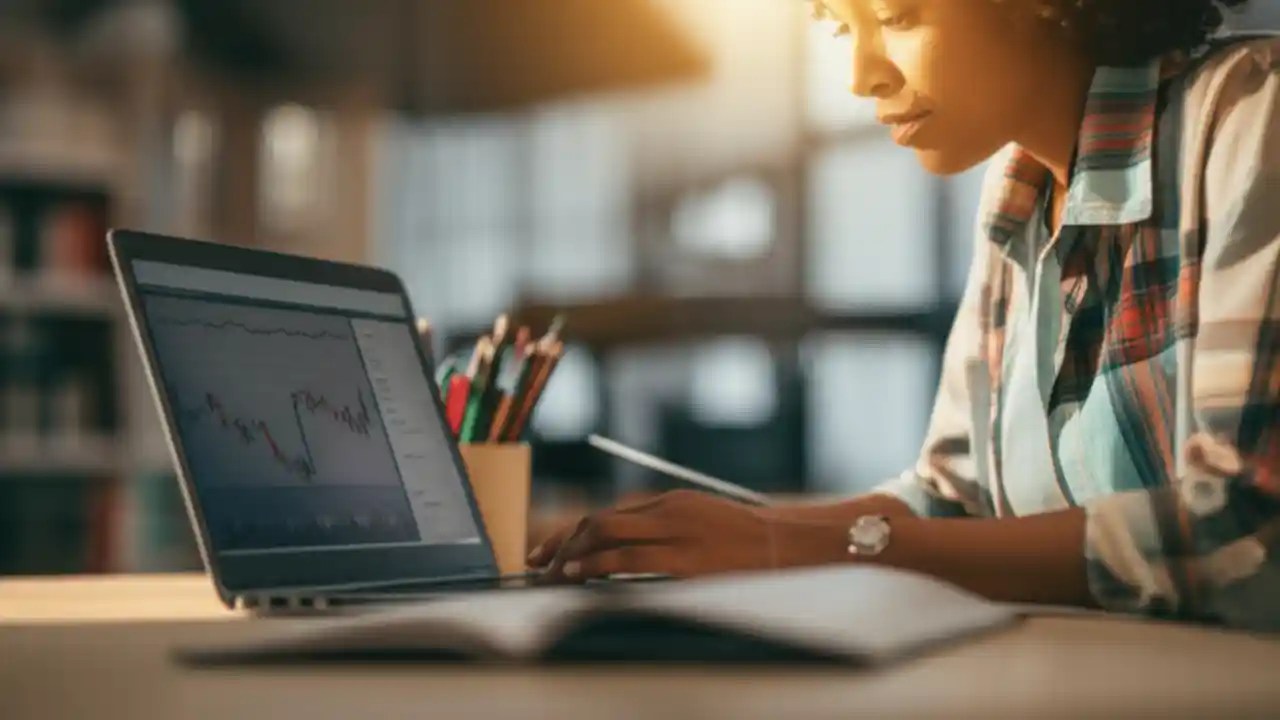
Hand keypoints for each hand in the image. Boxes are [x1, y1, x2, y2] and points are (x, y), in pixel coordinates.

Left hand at [528, 490, 781, 582]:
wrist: (792, 547)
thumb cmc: (748, 545)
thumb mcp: (703, 528)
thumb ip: (666, 533)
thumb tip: (620, 554)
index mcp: (672, 503)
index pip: (609, 516)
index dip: (572, 534)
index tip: (547, 553)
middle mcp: (670, 511)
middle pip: (600, 520)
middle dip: (563, 543)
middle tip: (538, 565)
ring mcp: (678, 533)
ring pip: (607, 533)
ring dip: (572, 556)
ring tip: (551, 576)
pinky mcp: (687, 560)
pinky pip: (631, 558)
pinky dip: (598, 564)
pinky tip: (579, 574)